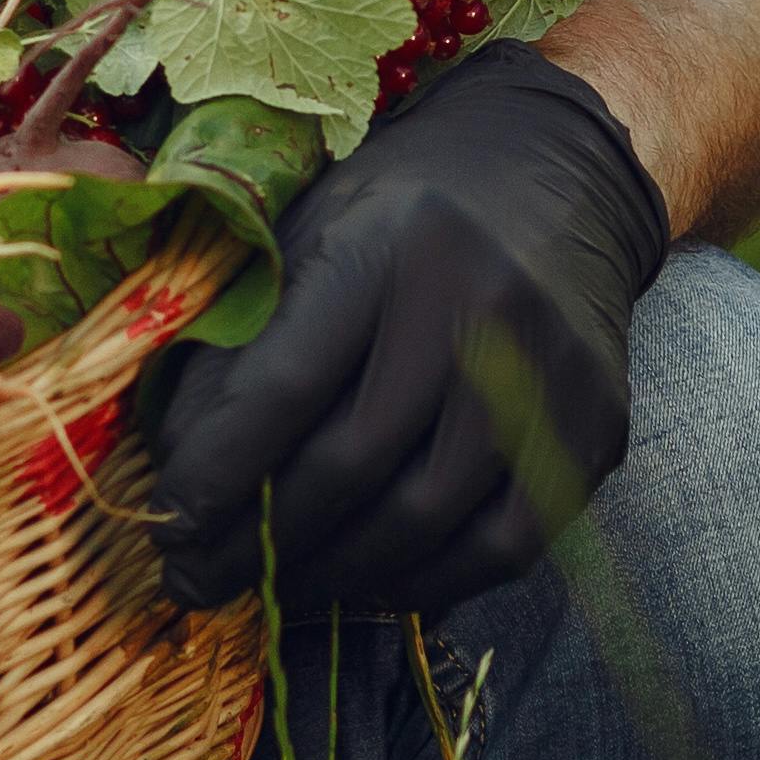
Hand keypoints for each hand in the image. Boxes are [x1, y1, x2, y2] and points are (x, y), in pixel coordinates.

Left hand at [138, 43, 665, 615]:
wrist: (551, 174)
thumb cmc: (393, 216)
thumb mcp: (301, 238)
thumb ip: (236, 343)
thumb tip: (175, 470)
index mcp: (385, 242)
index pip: (286, 385)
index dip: (216, 473)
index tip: (165, 528)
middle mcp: (478, 303)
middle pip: (354, 462)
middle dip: (261, 541)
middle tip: (201, 579)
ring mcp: (550, 369)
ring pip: (427, 517)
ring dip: (333, 573)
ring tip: (275, 585)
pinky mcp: (595, 424)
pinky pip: (505, 545)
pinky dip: (425, 580)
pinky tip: (367, 579)